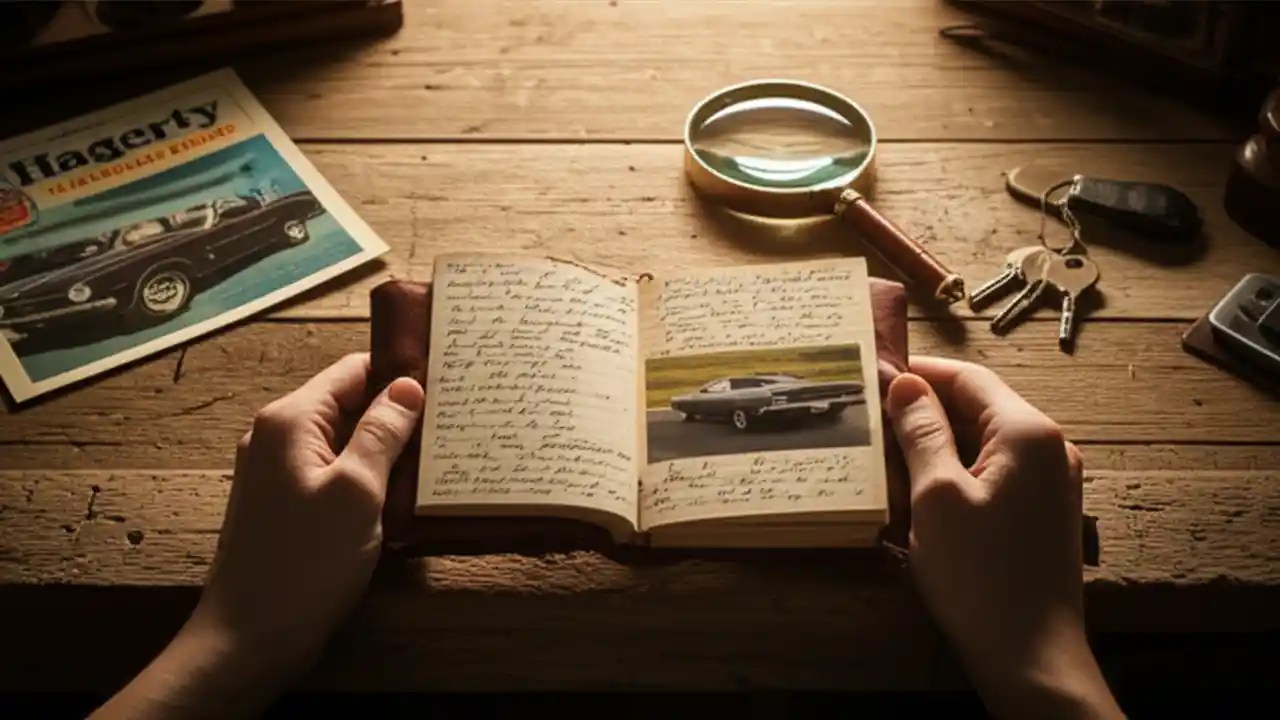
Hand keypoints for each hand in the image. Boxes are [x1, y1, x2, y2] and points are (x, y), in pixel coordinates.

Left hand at [93, 354, 423, 718]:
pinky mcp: (284, 502)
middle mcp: (277, 435)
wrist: (250, 636)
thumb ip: (383, 433)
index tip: (446, 385)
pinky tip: (397, 496)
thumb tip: (408, 385)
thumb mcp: (357, 491)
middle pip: (349, 402)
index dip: (399, 373)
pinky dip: (365, 476)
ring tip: (432, 460)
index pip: (354, 370)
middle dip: (396, 413)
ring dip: (384, 449)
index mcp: (291, 420)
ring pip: (343, 439)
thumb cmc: (305, 562)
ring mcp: (277, 470)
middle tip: (450, 426)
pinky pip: (332, 471)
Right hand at [886, 357, 1120, 719]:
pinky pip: (997, 471)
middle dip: (926, 407)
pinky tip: (923, 488)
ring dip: (939, 440)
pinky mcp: (1043, 511)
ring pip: (986, 440)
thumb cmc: (981, 577)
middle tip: (873, 416)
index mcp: (1028, 433)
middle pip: (980, 406)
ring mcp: (1052, 481)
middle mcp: (1050, 448)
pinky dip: (959, 468)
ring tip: (889, 452)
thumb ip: (920, 432)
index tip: (875, 374)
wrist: (1031, 656)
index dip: (920, 372)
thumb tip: (905, 384)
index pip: (969, 378)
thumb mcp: (935, 496)